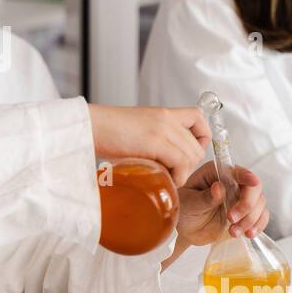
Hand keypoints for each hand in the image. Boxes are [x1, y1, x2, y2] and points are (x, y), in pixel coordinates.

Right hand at [88, 104, 210, 186]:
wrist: (89, 126)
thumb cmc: (106, 132)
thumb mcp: (136, 129)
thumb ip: (152, 139)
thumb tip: (160, 163)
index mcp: (162, 113)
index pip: (198, 117)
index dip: (201, 137)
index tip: (189, 153)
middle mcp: (166, 118)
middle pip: (197, 144)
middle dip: (190, 164)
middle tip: (174, 173)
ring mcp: (162, 128)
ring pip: (192, 154)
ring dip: (184, 172)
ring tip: (168, 178)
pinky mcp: (155, 141)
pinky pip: (181, 161)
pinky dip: (178, 175)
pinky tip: (166, 179)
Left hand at [176, 163, 268, 249]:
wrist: (185, 229)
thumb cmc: (184, 210)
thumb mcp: (190, 203)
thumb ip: (205, 197)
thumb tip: (219, 187)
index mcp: (216, 173)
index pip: (236, 171)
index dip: (246, 176)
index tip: (253, 182)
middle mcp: (232, 182)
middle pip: (253, 188)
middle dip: (247, 205)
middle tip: (230, 218)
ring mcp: (241, 197)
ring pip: (259, 204)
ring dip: (250, 219)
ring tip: (233, 231)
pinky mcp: (246, 213)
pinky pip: (261, 216)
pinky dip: (258, 225)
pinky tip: (248, 234)